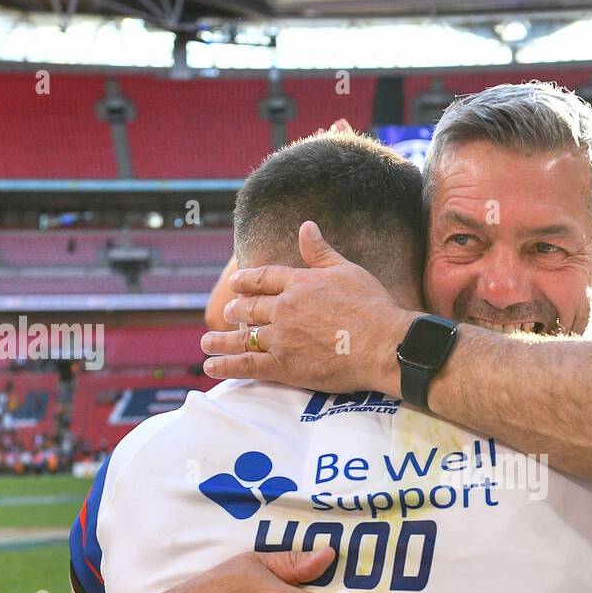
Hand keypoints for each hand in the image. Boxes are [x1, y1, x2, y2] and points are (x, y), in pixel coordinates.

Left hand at [200, 221, 415, 395]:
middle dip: (236, 310)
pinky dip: (226, 366)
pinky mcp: (284, 366)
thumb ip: (321, 252)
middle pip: (250, 308)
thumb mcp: (347, 270)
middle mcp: (284, 308)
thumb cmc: (373, 307)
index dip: (246, 281)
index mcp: (299, 283)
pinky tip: (211, 366)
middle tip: (227, 313)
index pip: (263, 278)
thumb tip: (306, 226)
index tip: (236, 284)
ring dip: (221, 339)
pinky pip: (247, 365)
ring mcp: (282, 338)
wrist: (383, 345)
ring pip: (244, 337)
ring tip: (207, 341)